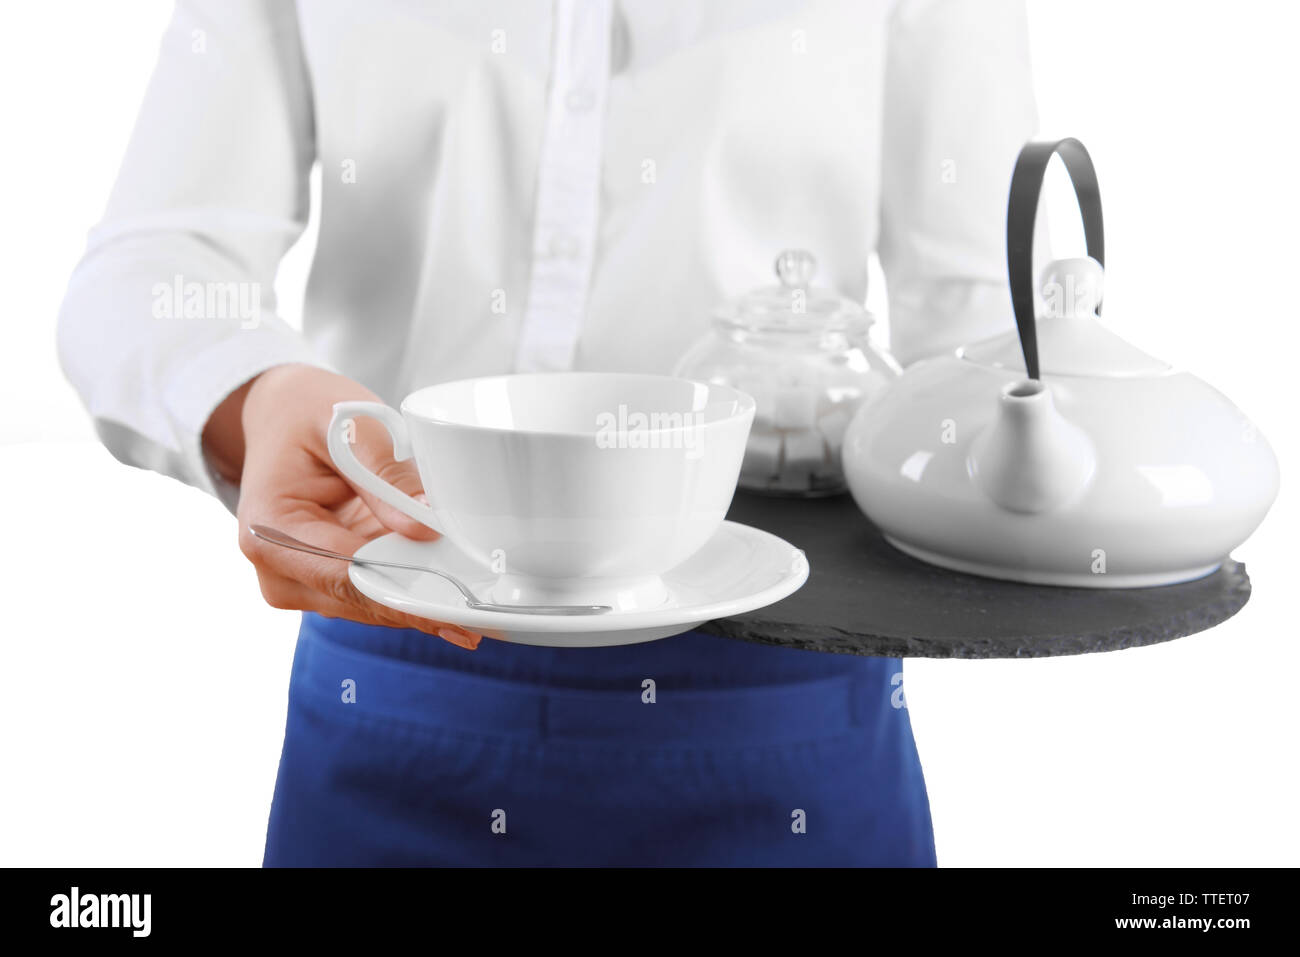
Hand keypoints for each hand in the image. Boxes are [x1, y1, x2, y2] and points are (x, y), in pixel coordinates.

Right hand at [206, 363, 480, 649]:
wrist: (281, 415)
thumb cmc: (306, 414)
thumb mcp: (348, 428)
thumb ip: (385, 478)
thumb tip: (426, 527)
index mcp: (269, 530)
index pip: (345, 575)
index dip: (403, 591)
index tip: (452, 604)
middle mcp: (277, 568)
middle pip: (360, 600)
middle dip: (419, 600)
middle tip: (480, 608)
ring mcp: (299, 581)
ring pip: (370, 606)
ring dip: (418, 598)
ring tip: (473, 597)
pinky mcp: (325, 581)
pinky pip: (373, 594)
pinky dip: (409, 587)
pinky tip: (448, 586)